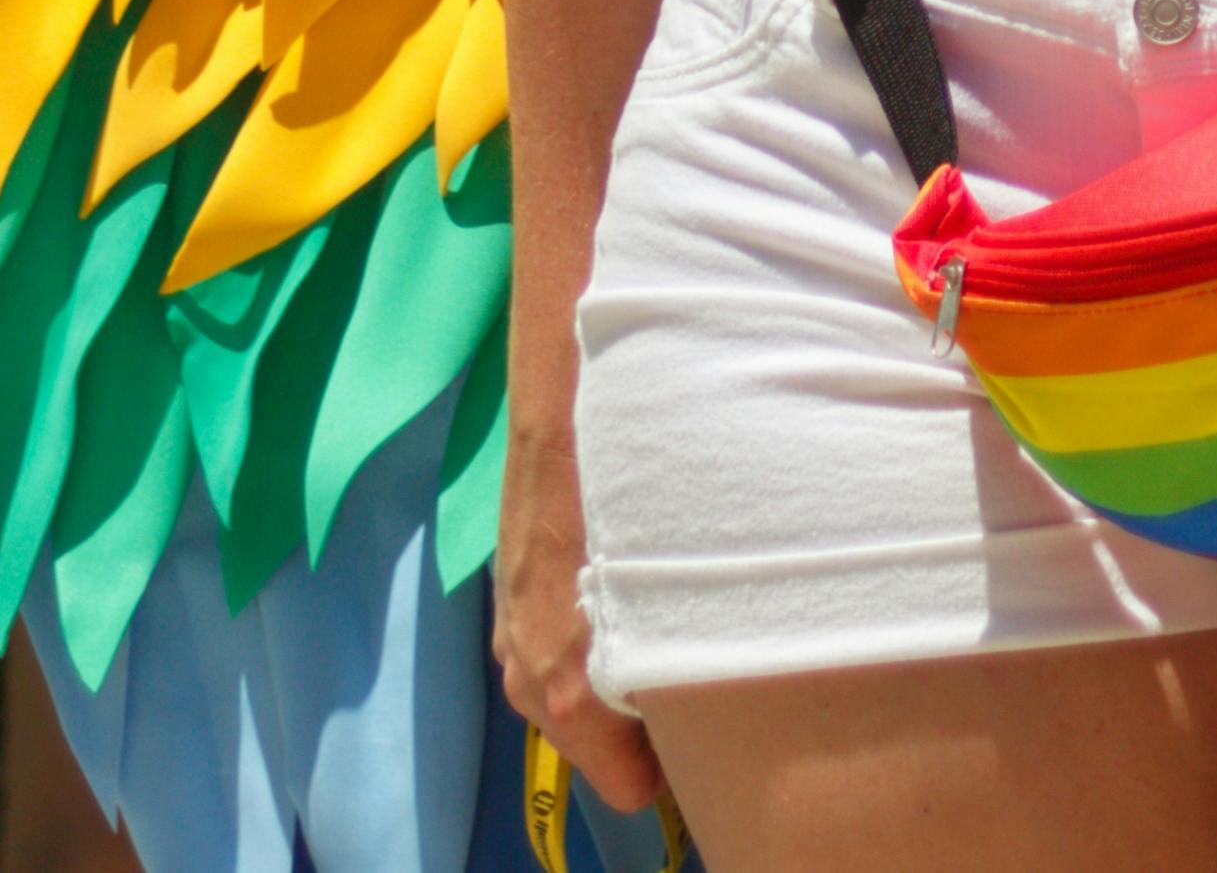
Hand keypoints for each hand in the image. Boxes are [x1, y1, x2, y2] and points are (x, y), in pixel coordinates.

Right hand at [496, 420, 663, 817]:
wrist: (561, 429)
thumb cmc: (622, 507)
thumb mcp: (667, 598)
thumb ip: (677, 669)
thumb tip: (710, 706)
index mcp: (567, 694)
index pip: (626, 787)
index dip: (667, 766)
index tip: (697, 723)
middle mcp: (530, 684)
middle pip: (599, 747)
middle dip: (640, 719)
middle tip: (684, 658)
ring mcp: (511, 647)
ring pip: (578, 700)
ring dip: (615, 673)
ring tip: (655, 614)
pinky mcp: (506, 610)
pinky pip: (556, 657)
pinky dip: (587, 641)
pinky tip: (616, 588)